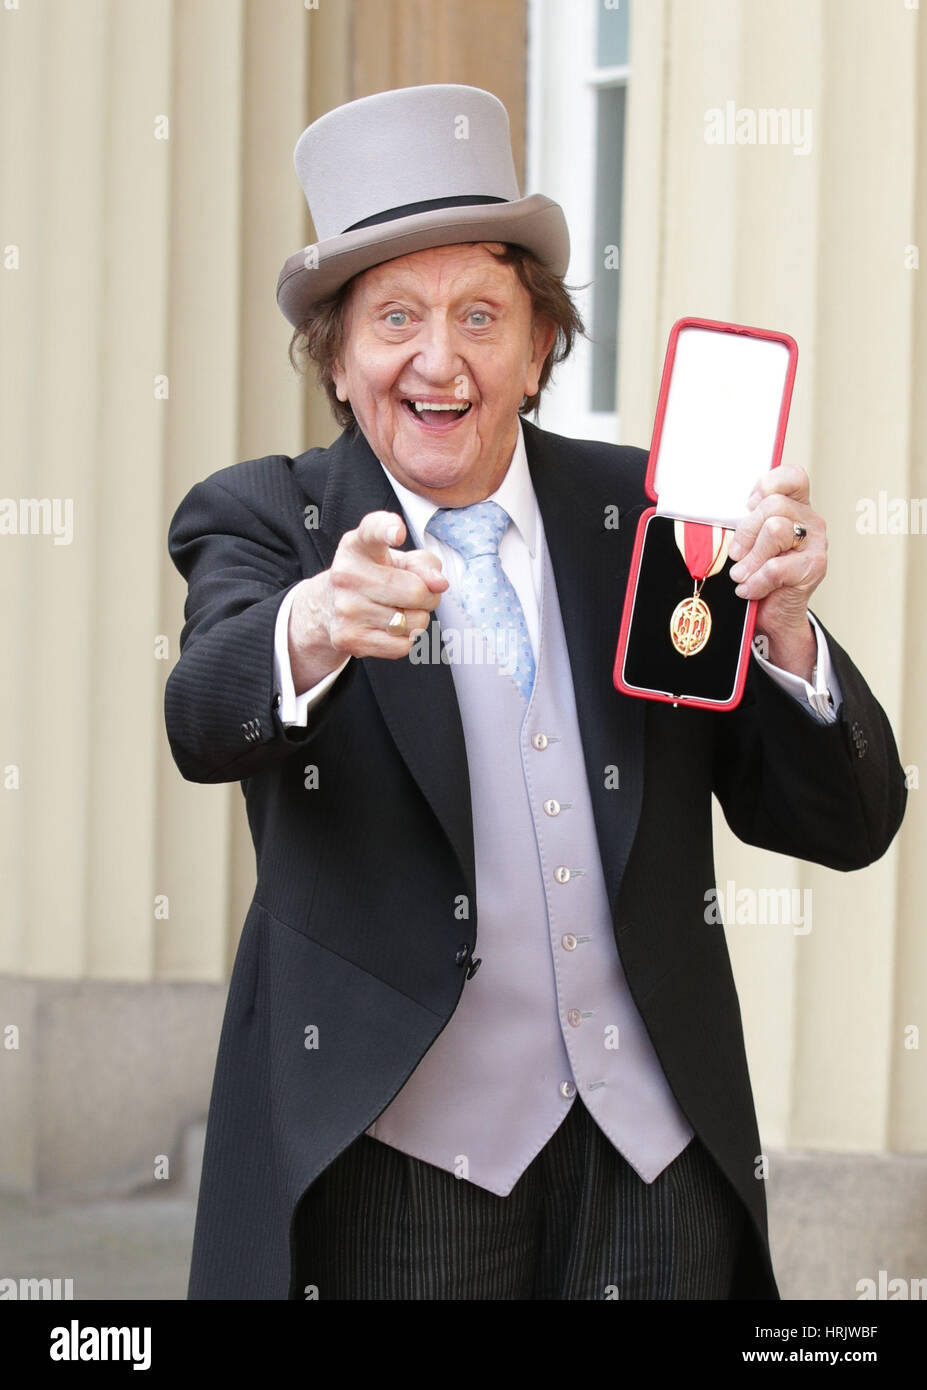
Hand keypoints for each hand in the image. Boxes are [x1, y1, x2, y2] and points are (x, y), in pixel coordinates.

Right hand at [288, 511, 447, 689]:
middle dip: (428, 596)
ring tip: (400, 610)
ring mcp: (345, 609)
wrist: (329, 607)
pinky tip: (391, 628)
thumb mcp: (397, 560)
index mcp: (358, 546)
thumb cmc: (374, 576)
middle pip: (415, 591)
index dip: (387, 529)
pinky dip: (406, 639)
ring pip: (413, 622)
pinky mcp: (348, 638)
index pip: (372, 531)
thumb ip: (424, 563)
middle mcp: (346, 574)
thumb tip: (439, 583)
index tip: (397, 532)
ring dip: (418, 619)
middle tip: (417, 594)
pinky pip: (402, 645)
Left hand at [727, 464, 825, 679]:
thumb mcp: (747, 543)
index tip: (747, 507)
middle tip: (736, 555)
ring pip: (775, 530)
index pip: (791, 477)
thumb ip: (743, 524)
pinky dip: (756, 581)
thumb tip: (715, 520)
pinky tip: (750, 589)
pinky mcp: (814, 567)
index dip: (766, 486)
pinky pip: (776, 567)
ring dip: (751, 558)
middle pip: (773, 505)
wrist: (774, 616)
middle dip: (746, 532)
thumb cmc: (758, 576)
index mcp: (795, 507)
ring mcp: (814, 543)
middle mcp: (809, 521)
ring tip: (742, 574)